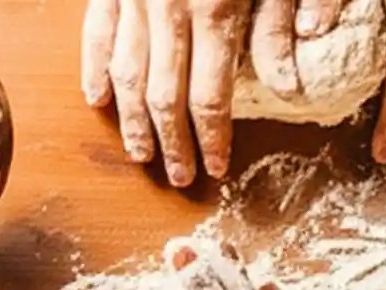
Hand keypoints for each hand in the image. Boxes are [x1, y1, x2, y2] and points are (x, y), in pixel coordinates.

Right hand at [82, 0, 319, 185]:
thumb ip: (281, 22)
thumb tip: (291, 86)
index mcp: (214, 9)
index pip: (209, 98)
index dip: (212, 140)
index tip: (218, 169)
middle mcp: (166, 10)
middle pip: (164, 97)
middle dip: (172, 144)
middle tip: (179, 177)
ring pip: (124, 73)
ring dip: (132, 120)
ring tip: (142, 154)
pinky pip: (94, 32)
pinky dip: (94, 69)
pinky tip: (98, 100)